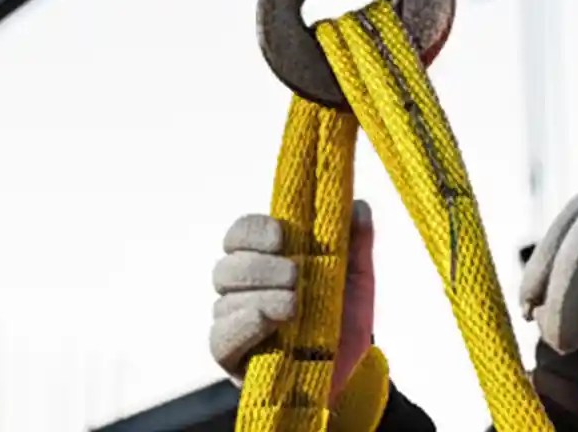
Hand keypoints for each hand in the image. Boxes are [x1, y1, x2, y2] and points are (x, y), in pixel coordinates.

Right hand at [210, 199, 375, 398]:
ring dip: (261, 296)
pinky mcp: (232, 358)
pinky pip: (220, 338)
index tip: (281, 236)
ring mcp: (234, 324)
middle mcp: (242, 290)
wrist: (351, 371)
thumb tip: (358, 205)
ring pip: (225, 301)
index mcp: (265, 262)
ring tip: (294, 304)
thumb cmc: (344, 320)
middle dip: (260, 267)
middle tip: (295, 275)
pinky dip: (243, 325)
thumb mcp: (356, 279)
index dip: (253, 231)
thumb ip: (355, 242)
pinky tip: (268, 319)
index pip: (240, 236)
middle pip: (227, 267)